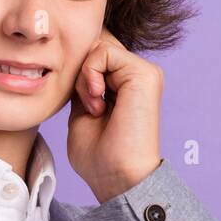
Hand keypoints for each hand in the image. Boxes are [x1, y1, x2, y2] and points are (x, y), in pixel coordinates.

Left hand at [67, 27, 164, 203]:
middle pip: (95, 44)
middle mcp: (136, 75)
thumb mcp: (82, 110)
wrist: (116, 177)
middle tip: (86, 105)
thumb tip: (75, 54)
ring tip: (94, 107)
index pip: (94, 52)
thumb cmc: (98, 156)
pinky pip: (104, 51)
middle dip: (79, 70)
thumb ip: (83, 83)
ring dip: (84, 77)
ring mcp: (143, 72)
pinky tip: (97, 102)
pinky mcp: (145, 73)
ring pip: (97, 46)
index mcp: (124, 84)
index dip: (76, 68)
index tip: (78, 102)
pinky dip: (90, 75)